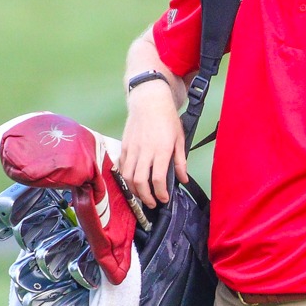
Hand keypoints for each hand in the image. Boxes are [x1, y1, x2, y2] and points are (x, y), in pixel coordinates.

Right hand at [118, 80, 186, 206]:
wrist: (149, 101)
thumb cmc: (167, 119)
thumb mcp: (179, 139)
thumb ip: (180, 161)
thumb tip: (183, 179)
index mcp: (162, 150)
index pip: (158, 178)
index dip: (160, 193)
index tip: (164, 199)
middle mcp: (145, 151)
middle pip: (140, 181)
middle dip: (146, 197)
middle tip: (152, 204)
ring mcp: (133, 148)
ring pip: (128, 176)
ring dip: (134, 190)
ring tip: (142, 196)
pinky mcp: (125, 146)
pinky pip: (122, 166)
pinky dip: (126, 178)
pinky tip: (132, 182)